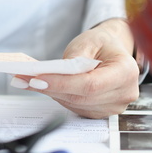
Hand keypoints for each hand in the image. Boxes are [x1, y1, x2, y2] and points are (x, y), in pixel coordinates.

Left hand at [11, 19, 138, 118]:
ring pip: (76, 104)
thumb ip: (75, 56)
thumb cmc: (103, 45)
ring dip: (51, 93)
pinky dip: (59, 97)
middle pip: (81, 97)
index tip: (38, 78)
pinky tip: (45, 86)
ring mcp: (114, 106)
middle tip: (25, 78)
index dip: (63, 84)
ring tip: (29, 81)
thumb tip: (54, 73)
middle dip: (51, 88)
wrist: (112, 52)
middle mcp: (124, 93)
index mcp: (126, 72)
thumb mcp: (89, 40)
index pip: (91, 85)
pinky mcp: (102, 112)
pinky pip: (76, 108)